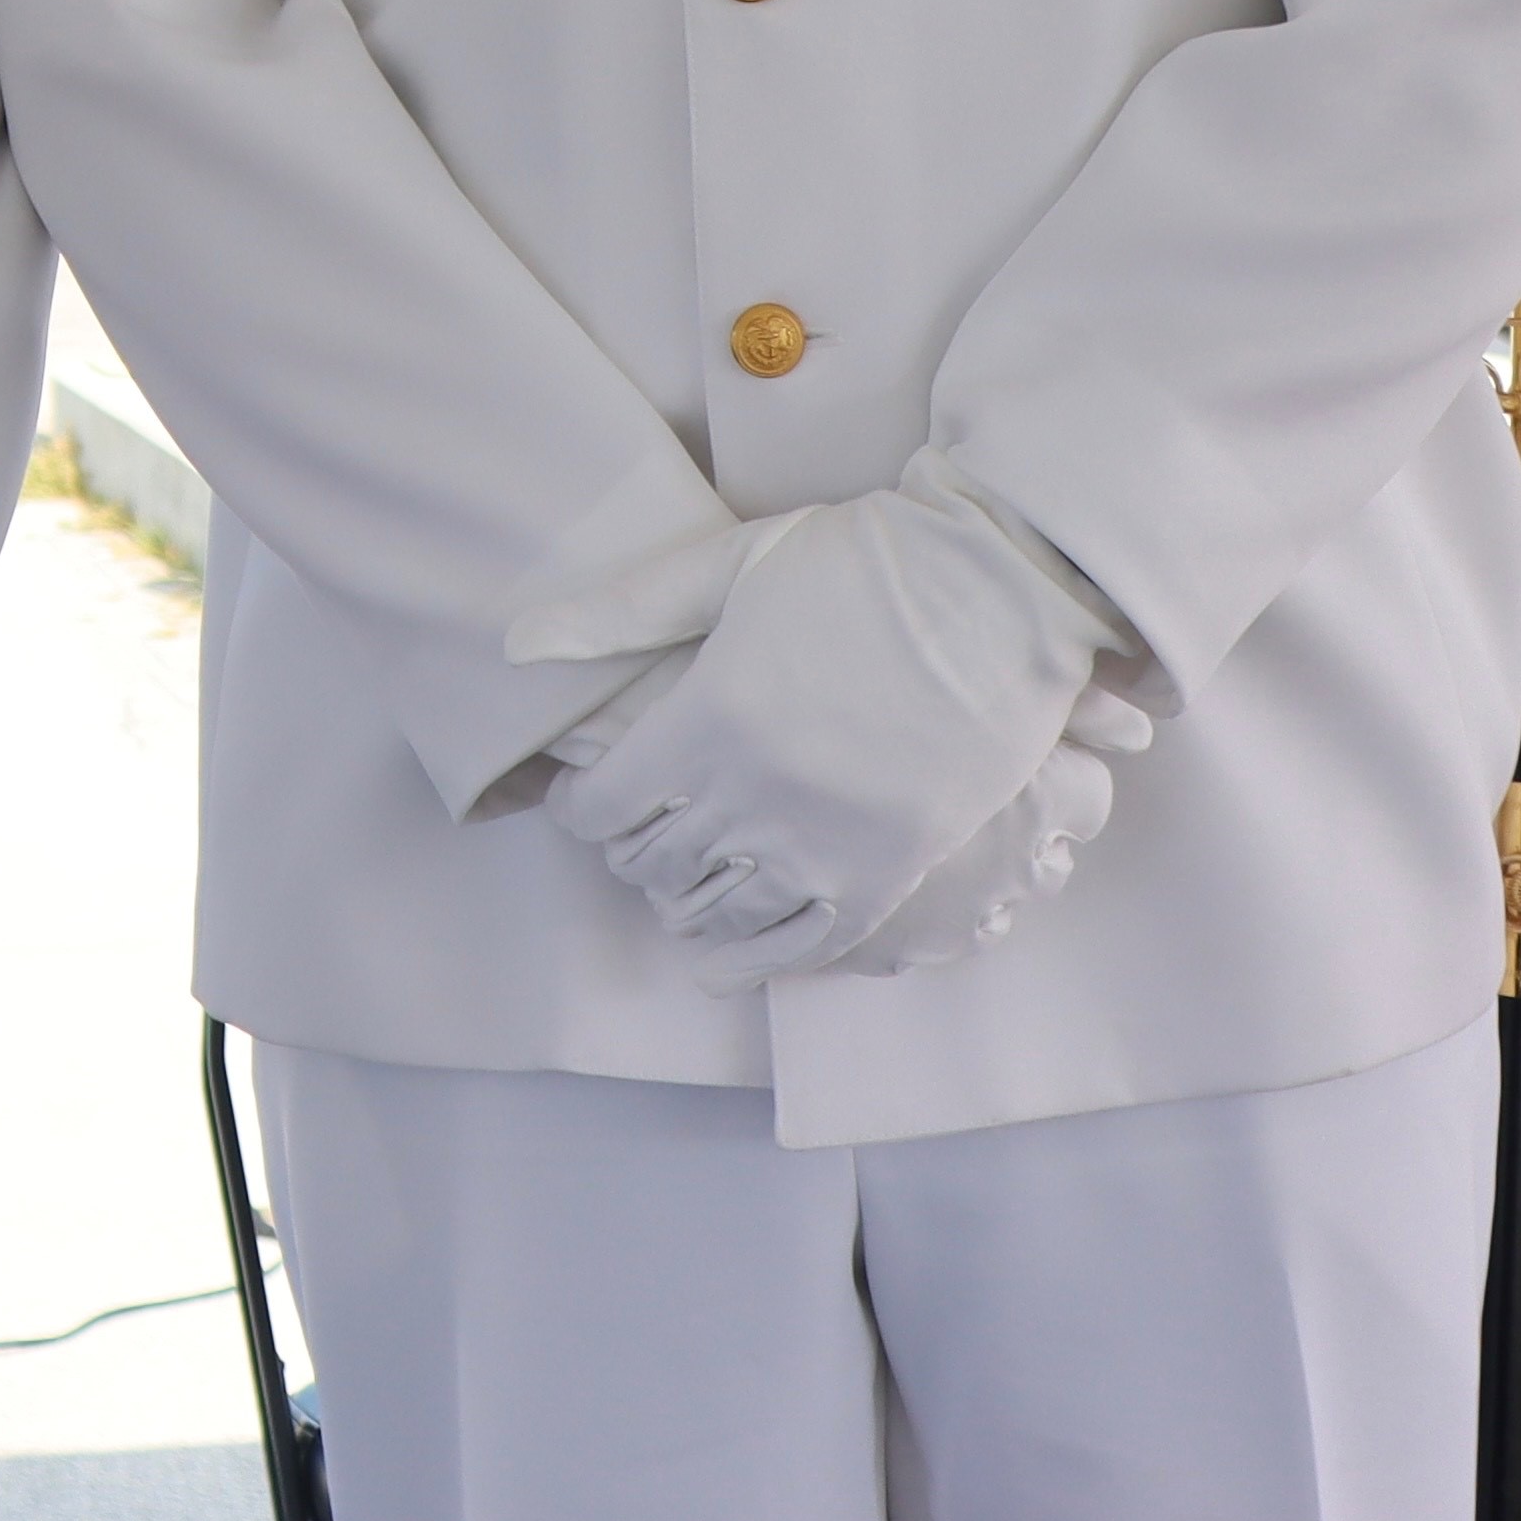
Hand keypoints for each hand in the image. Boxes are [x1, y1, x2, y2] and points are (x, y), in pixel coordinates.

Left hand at [542, 470, 1111, 986]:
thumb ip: (625, 608)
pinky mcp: (892, 869)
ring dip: (686, 903)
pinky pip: (806, 945)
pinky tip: (728, 957)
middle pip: (655, 864)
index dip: (580, 808)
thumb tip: (518, 643)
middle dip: (632, 852)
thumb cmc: (862, 561)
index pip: (603, 808)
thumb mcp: (733, 561)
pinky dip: (755, 959)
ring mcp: (826, 839)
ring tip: (681, 882)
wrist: (1002, 588)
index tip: (583, 797)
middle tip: (637, 831)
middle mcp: (756, 791)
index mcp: (708, 716)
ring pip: (720, 912)